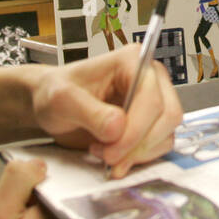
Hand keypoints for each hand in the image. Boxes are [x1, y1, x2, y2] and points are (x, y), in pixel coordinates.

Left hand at [28, 43, 182, 178]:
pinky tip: (113, 155)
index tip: (111, 151)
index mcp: (132, 60)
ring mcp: (154, 100)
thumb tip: (118, 127)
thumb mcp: (62, 99)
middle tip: (109, 158)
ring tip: (105, 154)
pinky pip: (159, 145)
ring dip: (138, 153)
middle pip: (167, 116)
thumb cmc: (55, 92)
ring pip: (166, 133)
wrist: (50, 105)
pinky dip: (139, 157)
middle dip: (138, 144)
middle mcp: (150, 78)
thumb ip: (89, 111)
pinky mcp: (151, 122)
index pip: (151, 97)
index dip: (136, 129)